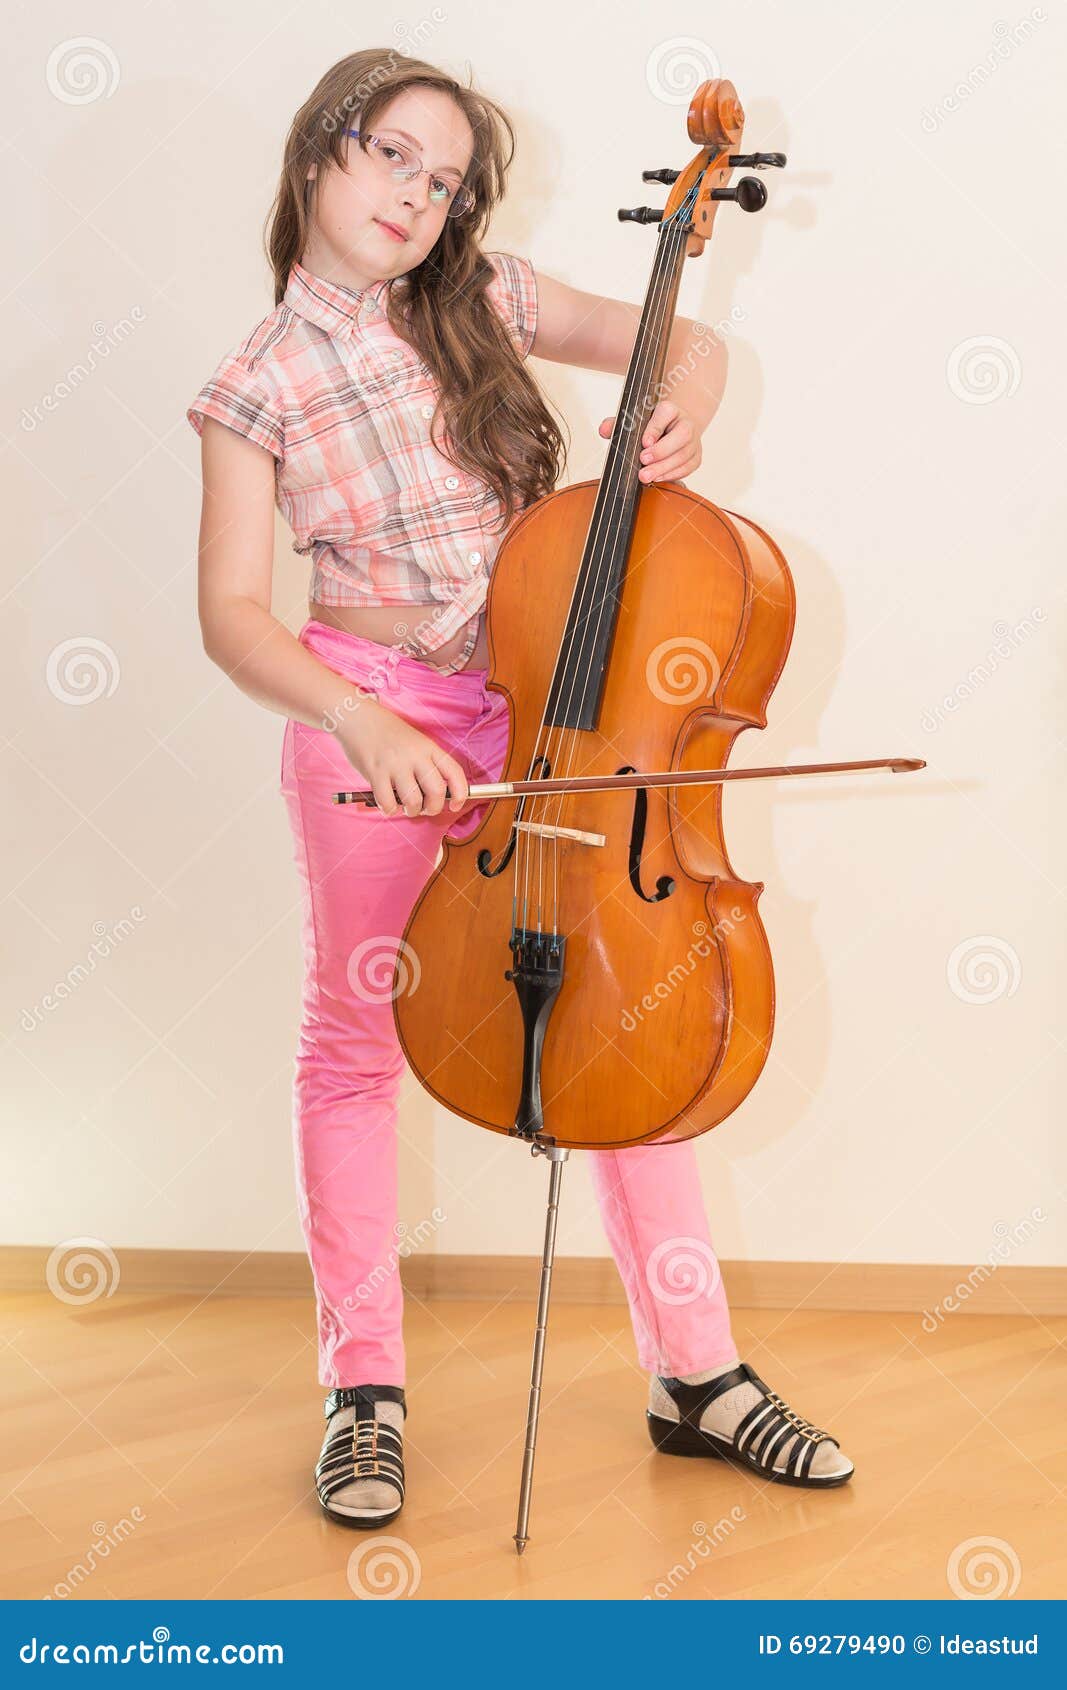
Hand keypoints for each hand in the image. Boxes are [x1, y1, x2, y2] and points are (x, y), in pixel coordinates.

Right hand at [338, 700, 470, 818]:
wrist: (359, 718)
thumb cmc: (388, 734)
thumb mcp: (416, 742)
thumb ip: (428, 764)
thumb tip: (437, 796)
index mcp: (429, 747)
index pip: (455, 773)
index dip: (461, 794)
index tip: (455, 805)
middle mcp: (415, 755)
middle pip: (437, 791)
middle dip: (433, 809)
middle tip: (424, 808)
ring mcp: (395, 764)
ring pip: (413, 801)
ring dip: (411, 811)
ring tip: (405, 806)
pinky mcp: (375, 772)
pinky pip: (388, 802)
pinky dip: (389, 809)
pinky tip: (387, 803)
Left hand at [598, 400, 701, 483]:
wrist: (672, 431)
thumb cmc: (650, 427)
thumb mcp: (634, 421)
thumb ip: (618, 423)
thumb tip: (603, 429)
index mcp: (670, 409)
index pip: (666, 413)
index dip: (656, 427)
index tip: (644, 442)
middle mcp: (686, 423)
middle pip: (682, 435)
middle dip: (662, 450)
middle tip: (643, 461)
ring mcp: (693, 441)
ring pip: (684, 454)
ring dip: (664, 467)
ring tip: (645, 476)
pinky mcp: (696, 457)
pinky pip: (687, 468)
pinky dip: (672, 475)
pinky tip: (658, 478)